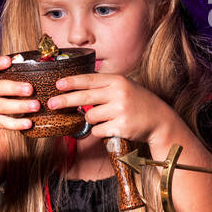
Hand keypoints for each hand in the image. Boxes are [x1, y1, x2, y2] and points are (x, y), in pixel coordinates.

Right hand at [0, 55, 38, 136]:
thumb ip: (7, 76)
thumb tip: (35, 69)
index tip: (8, 60)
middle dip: (14, 88)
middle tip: (30, 89)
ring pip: (2, 106)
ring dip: (20, 106)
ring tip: (36, 106)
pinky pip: (4, 122)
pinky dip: (17, 124)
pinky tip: (28, 123)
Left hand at [48, 73, 177, 142]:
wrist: (159, 120)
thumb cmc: (137, 102)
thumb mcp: (123, 87)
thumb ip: (102, 87)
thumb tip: (74, 91)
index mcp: (118, 81)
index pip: (89, 80)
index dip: (72, 82)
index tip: (58, 84)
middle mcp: (119, 93)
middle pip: (84, 98)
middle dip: (65, 101)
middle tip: (51, 104)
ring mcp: (120, 111)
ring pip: (90, 117)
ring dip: (92, 120)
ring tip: (107, 118)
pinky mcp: (121, 127)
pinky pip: (98, 130)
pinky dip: (100, 131)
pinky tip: (113, 127)